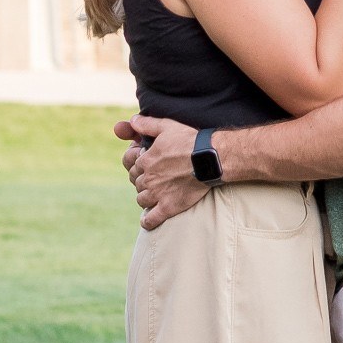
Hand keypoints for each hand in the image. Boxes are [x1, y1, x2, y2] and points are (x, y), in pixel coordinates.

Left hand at [116, 114, 199, 228]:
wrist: (210, 159)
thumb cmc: (189, 140)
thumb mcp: (166, 126)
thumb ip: (147, 124)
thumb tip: (132, 121)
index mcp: (145, 160)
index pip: (132, 166)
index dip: (139, 165)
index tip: (148, 165)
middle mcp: (148, 178)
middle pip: (137, 183)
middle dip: (143, 181)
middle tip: (154, 179)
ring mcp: (157, 194)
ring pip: (142, 199)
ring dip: (146, 197)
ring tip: (154, 195)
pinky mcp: (169, 207)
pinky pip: (151, 219)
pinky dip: (147, 221)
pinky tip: (148, 221)